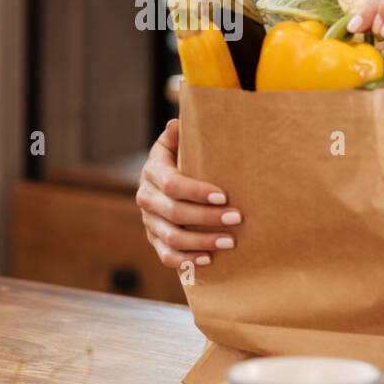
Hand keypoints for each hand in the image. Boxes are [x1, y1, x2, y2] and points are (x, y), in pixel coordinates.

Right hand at [135, 119, 241, 270]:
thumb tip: (177, 123)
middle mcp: (146, 197)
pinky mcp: (154, 239)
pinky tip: (209, 258)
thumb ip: (179, 135)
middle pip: (175, 213)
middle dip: (208, 217)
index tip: (224, 195)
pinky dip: (187, 260)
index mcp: (153, 171)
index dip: (197, 192)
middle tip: (237, 218)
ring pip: (172, 237)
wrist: (164, 179)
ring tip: (231, 241)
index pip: (172, 184)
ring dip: (203, 241)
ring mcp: (149, 221)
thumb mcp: (177, 142)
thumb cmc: (180, 157)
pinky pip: (167, 255)